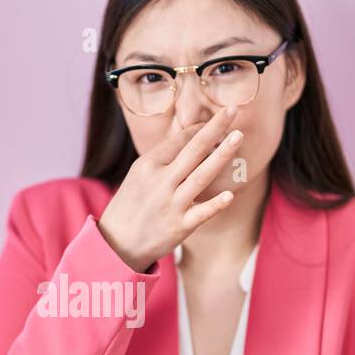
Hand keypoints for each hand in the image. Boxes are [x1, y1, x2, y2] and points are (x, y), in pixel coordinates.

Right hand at [96, 105, 245, 272]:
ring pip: (201, 176)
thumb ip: (163, 159)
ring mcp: (172, 204)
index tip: (219, 121)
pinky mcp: (180, 226)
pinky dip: (215, 204)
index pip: (180, 140)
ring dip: (221, 156)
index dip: (202, 129)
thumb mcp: (138, 176)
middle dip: (214, 128)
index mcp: (148, 165)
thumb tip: (190, 138)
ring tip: (238, 136)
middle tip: (233, 110)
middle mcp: (161, 181)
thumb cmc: (130, 206)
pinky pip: (201, 213)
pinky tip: (230, 195)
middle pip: (193, 150)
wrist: (115, 244)